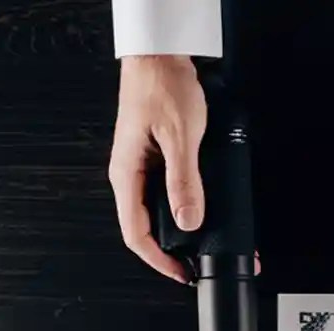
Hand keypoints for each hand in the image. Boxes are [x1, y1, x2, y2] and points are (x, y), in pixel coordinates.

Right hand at [108, 55, 207, 283]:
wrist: (160, 55)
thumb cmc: (161, 85)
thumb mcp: (180, 137)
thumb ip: (184, 181)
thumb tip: (188, 220)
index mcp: (126, 174)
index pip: (135, 233)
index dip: (158, 260)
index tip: (181, 273)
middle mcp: (131, 174)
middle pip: (148, 226)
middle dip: (174, 249)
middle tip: (200, 262)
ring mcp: (144, 167)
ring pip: (160, 210)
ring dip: (183, 228)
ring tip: (207, 242)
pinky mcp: (158, 158)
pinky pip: (170, 191)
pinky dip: (187, 205)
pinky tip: (203, 210)